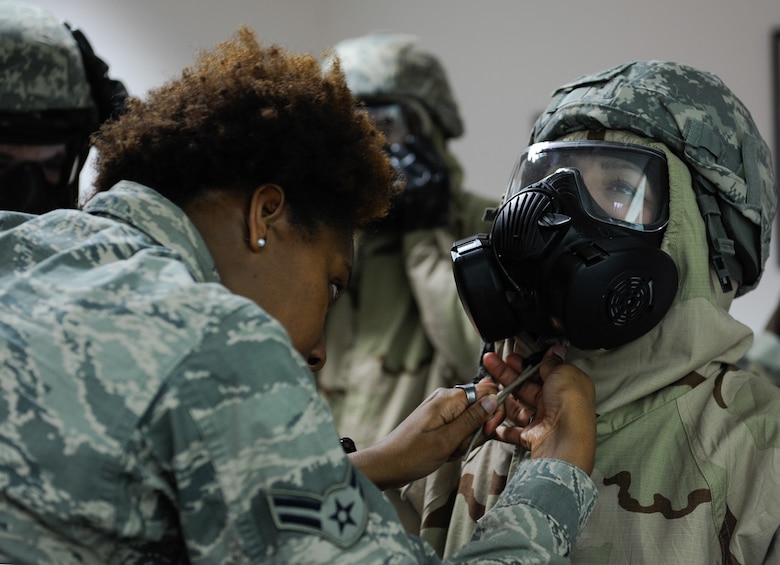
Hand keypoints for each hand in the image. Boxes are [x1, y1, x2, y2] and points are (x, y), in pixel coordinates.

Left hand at [349, 381, 500, 489]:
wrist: (386, 465)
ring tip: (449, 451)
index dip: (493, 412)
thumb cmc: (411, 455)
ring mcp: (443, 411)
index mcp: (449, 398)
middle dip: (478, 431)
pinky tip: (446, 452)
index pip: (487, 392)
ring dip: (467, 441)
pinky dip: (458, 443)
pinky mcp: (440, 422)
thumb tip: (494, 399)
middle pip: (481, 409)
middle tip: (460, 445)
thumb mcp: (446, 440)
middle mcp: (447, 399)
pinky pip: (461, 430)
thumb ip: (472, 419)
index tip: (486, 432)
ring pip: (472, 423)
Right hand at [481, 345, 595, 473]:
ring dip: (502, 396)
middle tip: (492, 362)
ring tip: (487, 386)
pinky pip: (512, 430)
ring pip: (517, 406)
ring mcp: (542, 420)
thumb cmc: (569, 404)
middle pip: (526, 386)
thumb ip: (553, 362)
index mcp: (567, 387)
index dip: (526, 363)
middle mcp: (556, 403)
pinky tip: (490, 415)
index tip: (511, 357)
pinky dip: (500, 426)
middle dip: (508, 374)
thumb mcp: (563, 372)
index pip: (543, 371)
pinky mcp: (531, 436)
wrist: (563, 439)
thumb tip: (555, 350)